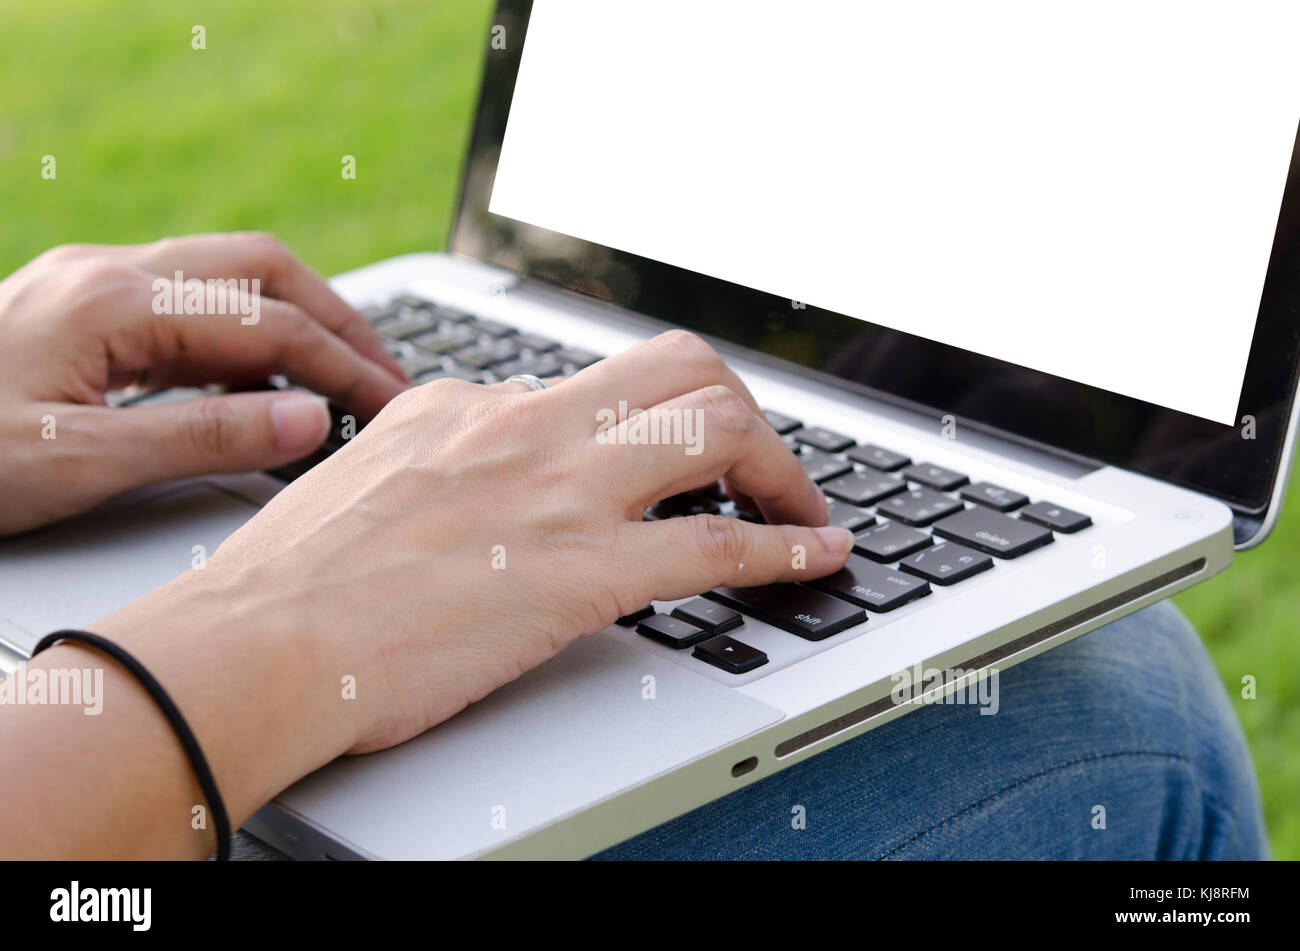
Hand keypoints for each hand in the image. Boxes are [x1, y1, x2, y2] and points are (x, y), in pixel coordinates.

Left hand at [0, 233, 407, 534]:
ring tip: (340, 377)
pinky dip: (247, 336)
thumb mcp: (79, 462)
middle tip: (385, 376)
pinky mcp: (84, 308)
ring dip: (296, 320)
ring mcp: (93, 283)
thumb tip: (311, 418)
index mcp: (113, 302)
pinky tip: (260, 384)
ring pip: (230, 276)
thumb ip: (204, 436)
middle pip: (261, 268)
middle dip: (336, 318)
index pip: (266, 323)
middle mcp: (108, 274)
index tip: (391, 403)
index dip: (341, 364)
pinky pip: (191, 302)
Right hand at [63, 331, 852, 855]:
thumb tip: (474, 474)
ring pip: (715, 427)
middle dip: (738, 412)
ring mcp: (556, 491)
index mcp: (463, 403)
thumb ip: (431, 461)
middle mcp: (521, 426)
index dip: (646, 420)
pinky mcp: (580, 568)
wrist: (255, 643)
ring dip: (778, 467)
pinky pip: (718, 544)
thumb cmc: (290, 584)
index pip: (586, 385)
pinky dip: (784, 547)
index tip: (671, 450)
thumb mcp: (366, 482)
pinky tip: (815, 556)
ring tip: (799, 511)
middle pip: (678, 368)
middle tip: (755, 466)